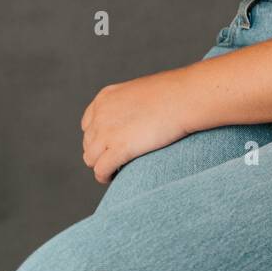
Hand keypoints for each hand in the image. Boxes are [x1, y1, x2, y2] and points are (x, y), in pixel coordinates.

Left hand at [81, 69, 189, 184]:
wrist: (184, 98)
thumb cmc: (173, 94)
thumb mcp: (142, 93)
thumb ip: (131, 106)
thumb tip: (134, 122)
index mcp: (105, 98)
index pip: (88, 124)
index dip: (98, 137)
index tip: (110, 145)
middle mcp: (100, 114)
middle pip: (88, 142)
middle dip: (100, 152)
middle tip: (117, 159)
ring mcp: (106, 132)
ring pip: (90, 158)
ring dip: (101, 165)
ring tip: (115, 171)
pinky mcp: (118, 149)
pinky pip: (100, 170)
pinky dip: (104, 176)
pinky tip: (113, 177)